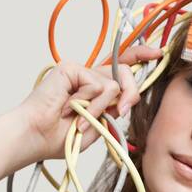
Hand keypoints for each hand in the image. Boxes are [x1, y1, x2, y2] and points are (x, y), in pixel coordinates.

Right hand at [15, 43, 163, 163]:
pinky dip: (90, 103)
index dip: (138, 57)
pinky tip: (71, 109)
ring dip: (100, 108)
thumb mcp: (95, 129)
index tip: (157, 53)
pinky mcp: (71, 68)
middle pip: (123, 70)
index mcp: (92, 89)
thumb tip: (125, 100)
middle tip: (122, 109)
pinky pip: (99, 85)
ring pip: (113, 83)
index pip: (117, 68)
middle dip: (131, 91)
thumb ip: (111, 113)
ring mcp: (78, 71)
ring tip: (81, 121)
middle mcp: (86, 77)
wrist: (35, 137)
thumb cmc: (56, 138)